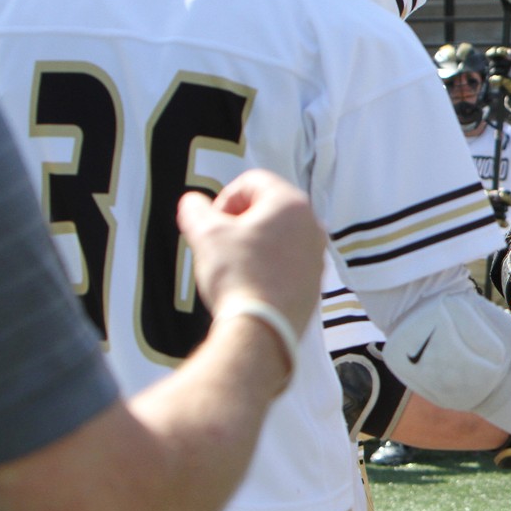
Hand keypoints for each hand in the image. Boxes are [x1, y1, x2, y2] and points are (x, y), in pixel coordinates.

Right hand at [179, 169, 322, 329]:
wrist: (262, 328)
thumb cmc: (239, 278)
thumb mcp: (206, 235)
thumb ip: (195, 209)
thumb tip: (192, 202)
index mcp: (291, 203)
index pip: (252, 182)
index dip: (225, 199)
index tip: (213, 223)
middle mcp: (312, 224)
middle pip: (268, 207)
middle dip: (239, 221)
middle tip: (220, 242)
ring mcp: (317, 252)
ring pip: (279, 234)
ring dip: (254, 242)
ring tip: (234, 264)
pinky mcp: (315, 278)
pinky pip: (288, 259)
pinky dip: (268, 263)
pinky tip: (250, 281)